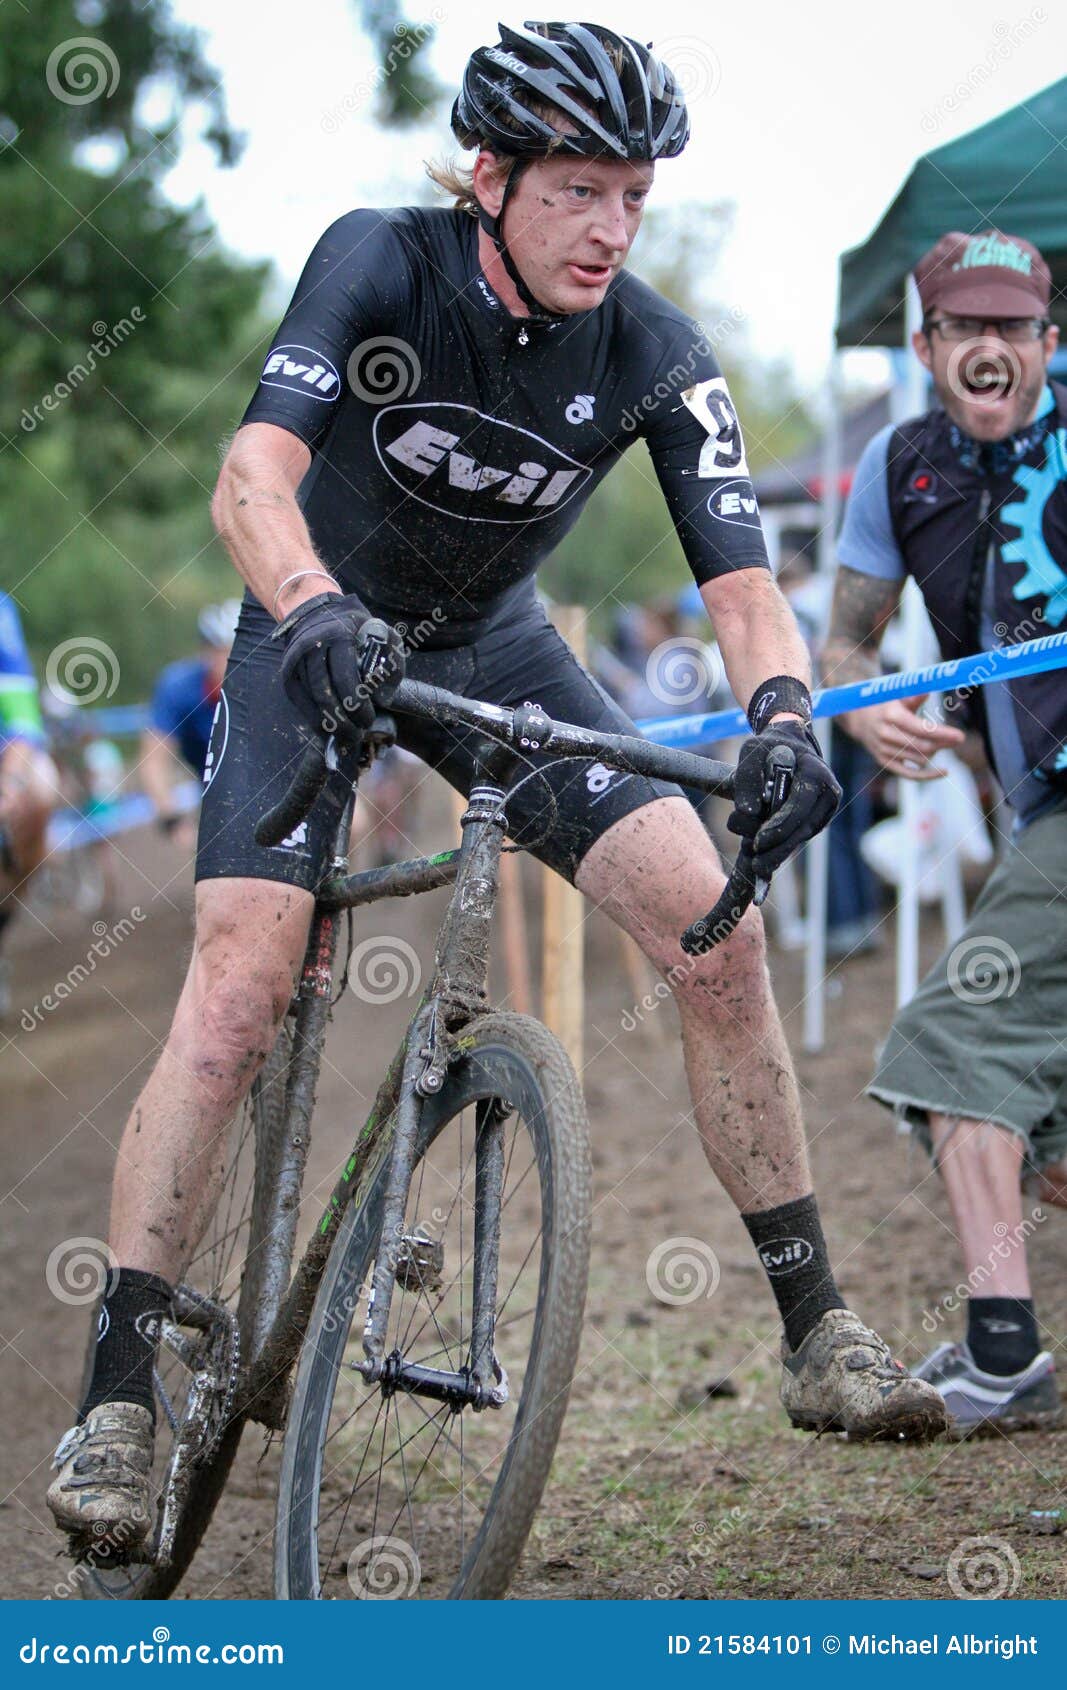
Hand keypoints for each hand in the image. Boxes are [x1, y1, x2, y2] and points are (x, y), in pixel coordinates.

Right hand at [277, 594, 404, 741]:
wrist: (315, 612)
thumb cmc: (355, 628)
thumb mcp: (380, 633)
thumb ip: (392, 660)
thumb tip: (383, 698)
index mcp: (338, 636)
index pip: (346, 679)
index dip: (358, 706)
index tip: (368, 720)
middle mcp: (311, 647)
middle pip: (326, 695)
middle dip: (343, 721)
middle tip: (357, 735)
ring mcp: (295, 662)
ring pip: (312, 702)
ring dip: (329, 725)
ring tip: (346, 737)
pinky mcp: (287, 674)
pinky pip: (300, 703)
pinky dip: (314, 721)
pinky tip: (328, 731)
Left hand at [728, 718, 841, 877]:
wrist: (789, 744)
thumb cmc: (769, 747)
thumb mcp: (752, 751)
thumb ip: (747, 777)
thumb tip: (747, 811)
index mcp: (816, 773)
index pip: (799, 805)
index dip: (779, 826)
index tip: (758, 841)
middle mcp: (827, 793)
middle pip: (803, 828)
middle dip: (778, 848)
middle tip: (756, 864)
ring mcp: (825, 808)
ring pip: (802, 836)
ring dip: (779, 851)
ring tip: (756, 864)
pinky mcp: (818, 818)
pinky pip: (800, 835)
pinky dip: (783, 846)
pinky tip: (765, 857)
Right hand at [844, 694, 964, 779]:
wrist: (859, 719)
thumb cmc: (886, 704)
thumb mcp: (898, 695)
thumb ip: (914, 696)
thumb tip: (928, 690)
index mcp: (891, 715)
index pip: (921, 729)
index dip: (942, 734)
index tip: (960, 736)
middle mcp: (886, 734)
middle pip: (922, 746)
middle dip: (943, 743)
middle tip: (958, 739)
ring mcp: (884, 750)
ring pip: (919, 759)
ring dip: (936, 752)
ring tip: (943, 743)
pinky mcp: (884, 762)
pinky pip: (909, 774)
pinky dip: (928, 775)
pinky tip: (944, 772)